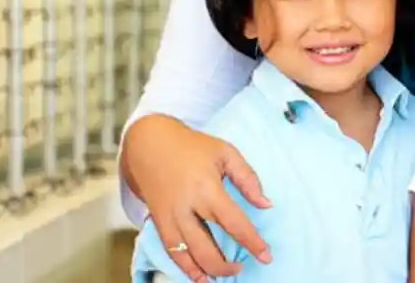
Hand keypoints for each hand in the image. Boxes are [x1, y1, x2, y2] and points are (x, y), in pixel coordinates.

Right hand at [123, 115, 273, 280]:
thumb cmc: (191, 146)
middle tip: (242, 267)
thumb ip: (248, 178)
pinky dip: (184, 267)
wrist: (149, 144)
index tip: (266, 255)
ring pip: (186, 255)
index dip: (251, 242)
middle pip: (206, 248)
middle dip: (226, 265)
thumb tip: (266, 204)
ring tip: (223, 276)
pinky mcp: (158, 221)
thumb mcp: (226, 152)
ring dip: (206, 271)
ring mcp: (169, 217)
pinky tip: (197, 276)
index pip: (233, 223)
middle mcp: (185, 207)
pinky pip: (171, 251)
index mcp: (206, 188)